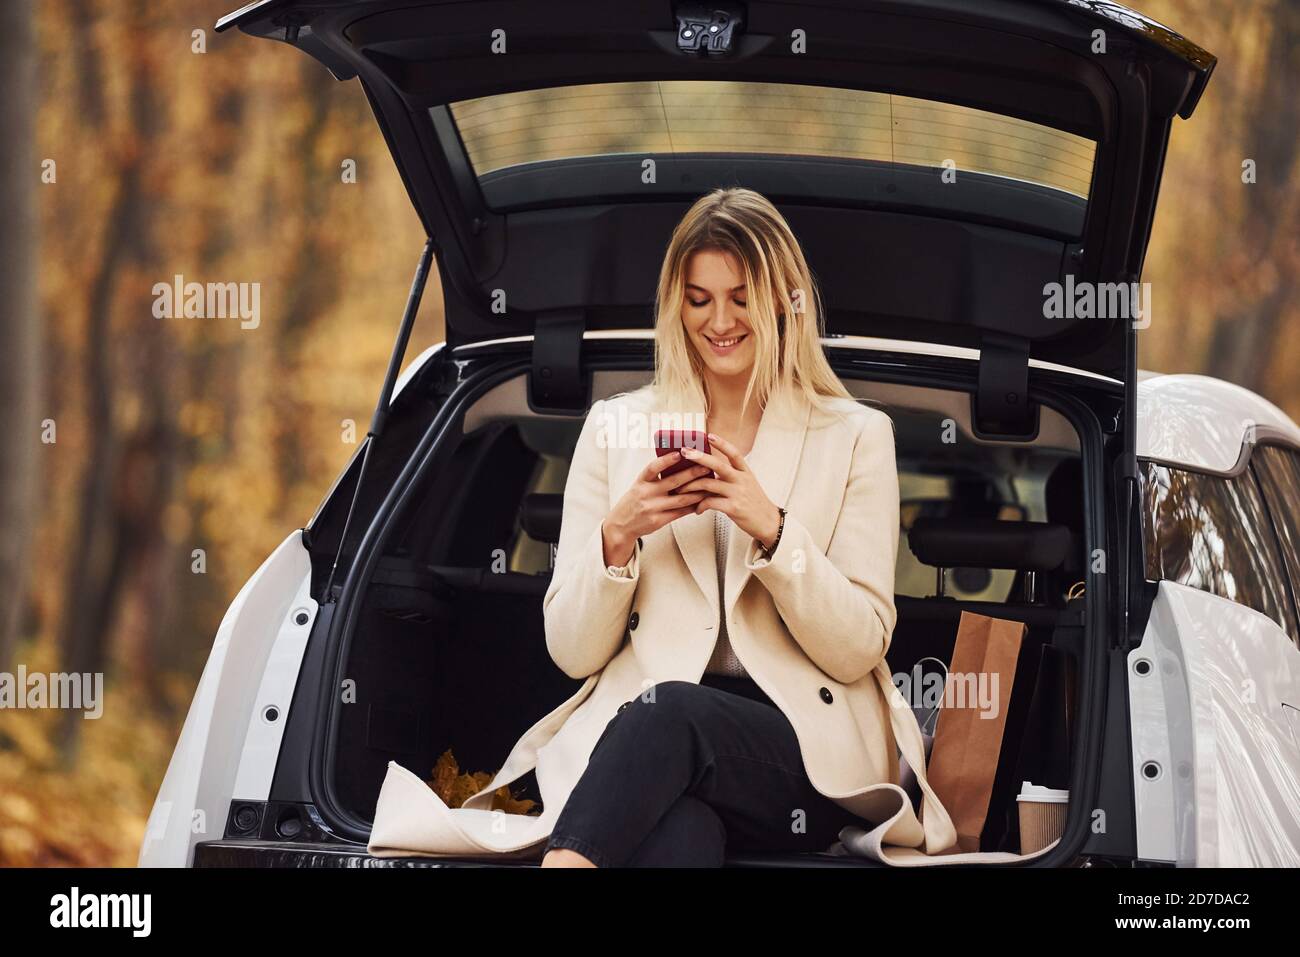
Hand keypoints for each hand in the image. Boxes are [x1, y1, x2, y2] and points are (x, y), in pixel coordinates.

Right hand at [601, 453, 711, 565]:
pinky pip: (679, 513)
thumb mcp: (639, 486)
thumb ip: (655, 478)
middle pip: (673, 482)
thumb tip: (679, 463)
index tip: (679, 453)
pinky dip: (692, 506)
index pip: (652, 468)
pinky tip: (702, 501)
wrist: (621, 525)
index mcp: (640, 482)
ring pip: (681, 499)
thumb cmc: (634, 501)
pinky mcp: (658, 521)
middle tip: (706, 466)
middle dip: (692, 474)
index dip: (666, 460)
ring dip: (697, 492)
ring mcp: (652, 508)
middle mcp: (645, 494)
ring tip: (710, 485)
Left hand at [674, 433, 782, 549]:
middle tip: (685, 452)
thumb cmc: (754, 503)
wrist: (768, 522)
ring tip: (681, 489)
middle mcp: (742, 480)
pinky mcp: (733, 508)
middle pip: (719, 465)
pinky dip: (700, 505)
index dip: (722, 444)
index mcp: (745, 472)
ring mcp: (738, 493)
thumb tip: (710, 469)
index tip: (709, 435)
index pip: (734, 453)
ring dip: (691, 486)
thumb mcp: (747, 484)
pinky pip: (710, 503)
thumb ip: (731, 476)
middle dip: (700, 457)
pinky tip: (697, 509)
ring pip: (709, 484)